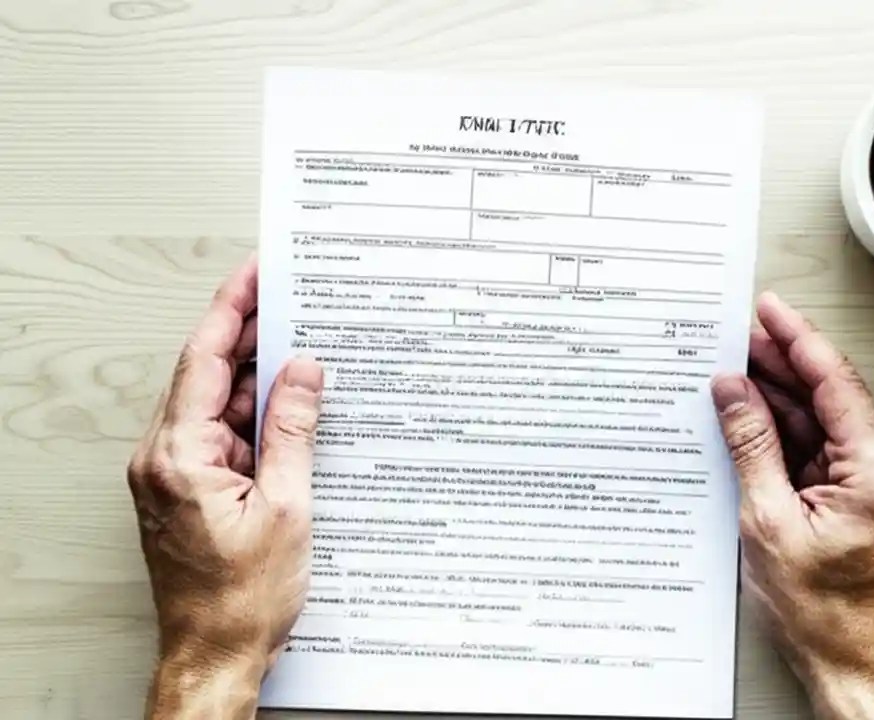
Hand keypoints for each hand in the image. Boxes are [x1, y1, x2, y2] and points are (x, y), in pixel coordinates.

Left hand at [126, 255, 323, 718]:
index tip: (255, 274)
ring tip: (307, 351)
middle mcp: (164, 459)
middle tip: (295, 301)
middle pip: (209, 377)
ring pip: (219, 407)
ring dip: (260, 381)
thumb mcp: (286, 507)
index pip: (205, 362)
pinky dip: (256, 418)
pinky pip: (222, 437)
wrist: (216, 654)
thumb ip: (293, 430)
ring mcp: (173, 475)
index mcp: (178, 457)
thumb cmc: (242, 599)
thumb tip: (303, 371)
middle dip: (252, 337)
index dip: (232, 311)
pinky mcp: (189, 491)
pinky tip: (292, 408)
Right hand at [711, 293, 873, 719]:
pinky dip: (792, 431)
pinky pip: (827, 447)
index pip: (836, 384)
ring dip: (783, 397)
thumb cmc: (823, 613)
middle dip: (783, 365)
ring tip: (737, 372)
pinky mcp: (869, 494)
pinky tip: (756, 415)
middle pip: (833, 396)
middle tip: (739, 338)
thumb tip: (735, 393)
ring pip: (827, 420)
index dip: (798, 340)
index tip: (770, 311)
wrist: (848, 661)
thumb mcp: (769, 522)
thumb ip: (752, 446)